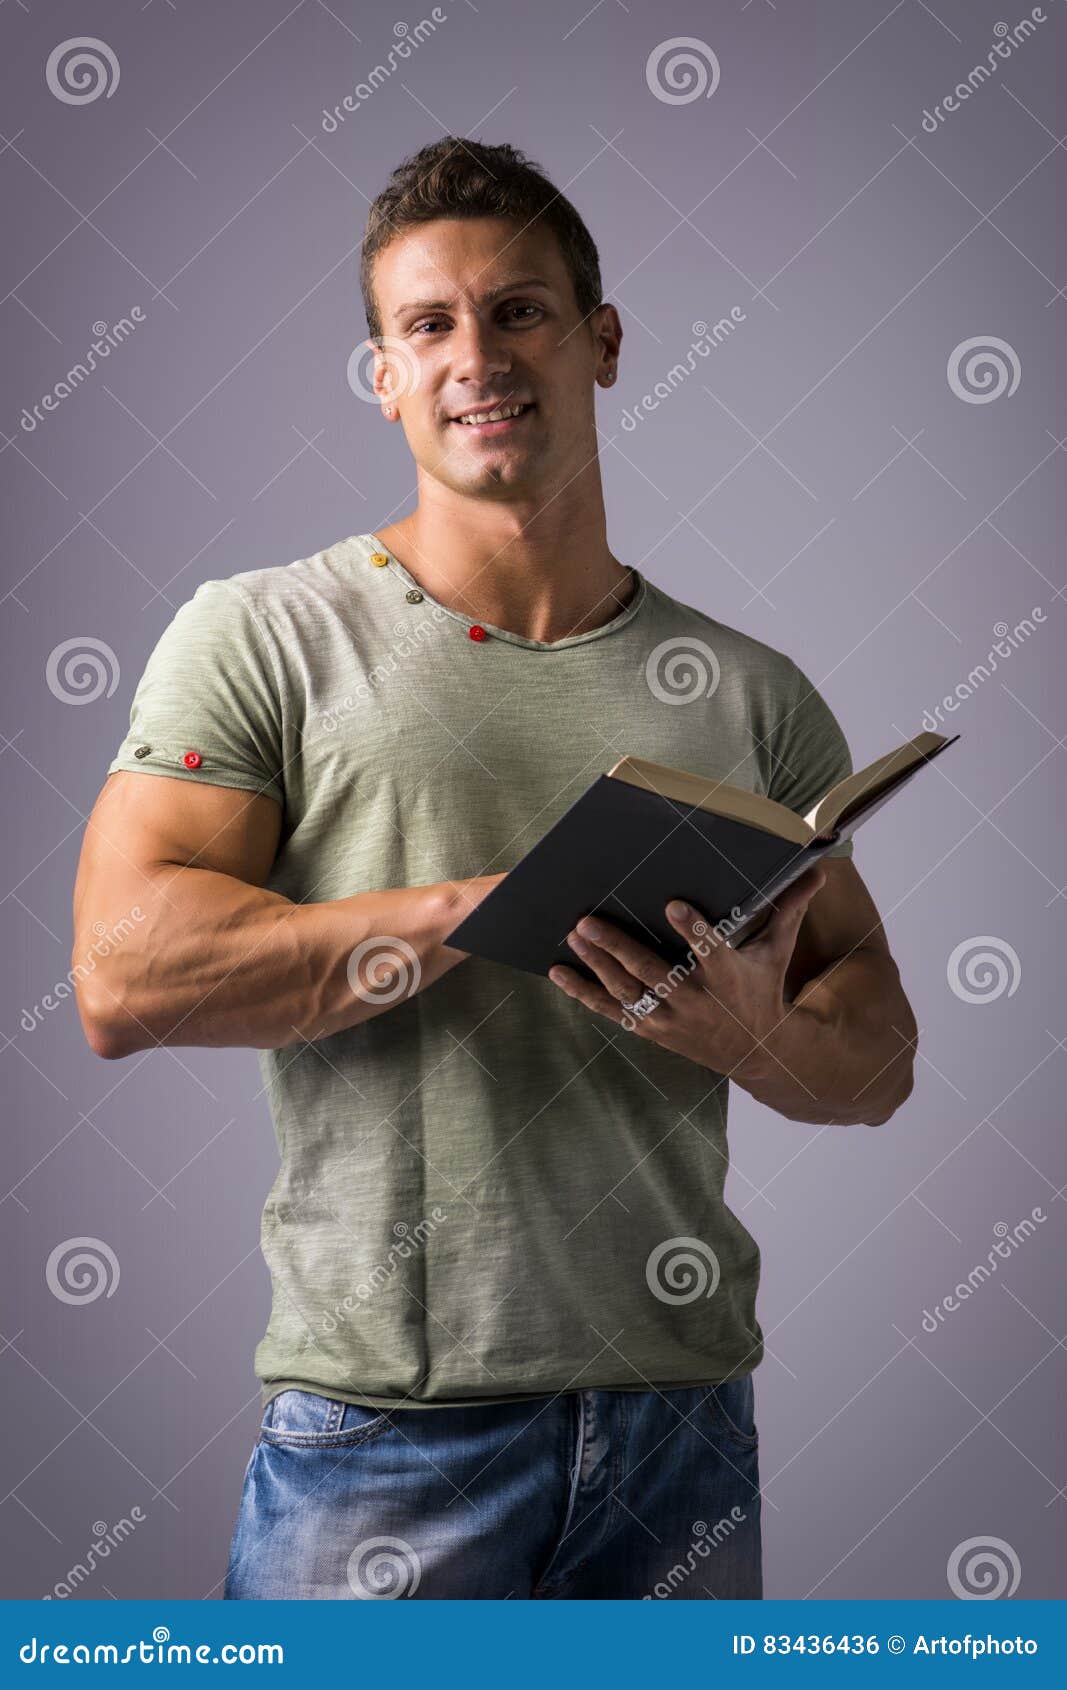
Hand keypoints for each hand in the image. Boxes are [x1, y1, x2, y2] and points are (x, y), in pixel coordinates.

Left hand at [547, 866, 827, 1077]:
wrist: (757, 1053)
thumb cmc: (763, 987)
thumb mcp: (776, 950)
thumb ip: (788, 908)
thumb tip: (820, 870)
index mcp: (728, 976)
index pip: (711, 949)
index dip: (694, 929)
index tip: (674, 905)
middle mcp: (697, 1000)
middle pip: (654, 974)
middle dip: (619, 948)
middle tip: (588, 920)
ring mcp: (671, 1019)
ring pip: (628, 993)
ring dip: (598, 965)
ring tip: (573, 934)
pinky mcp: (653, 1030)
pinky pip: (613, 1012)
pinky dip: (584, 993)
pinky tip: (559, 972)